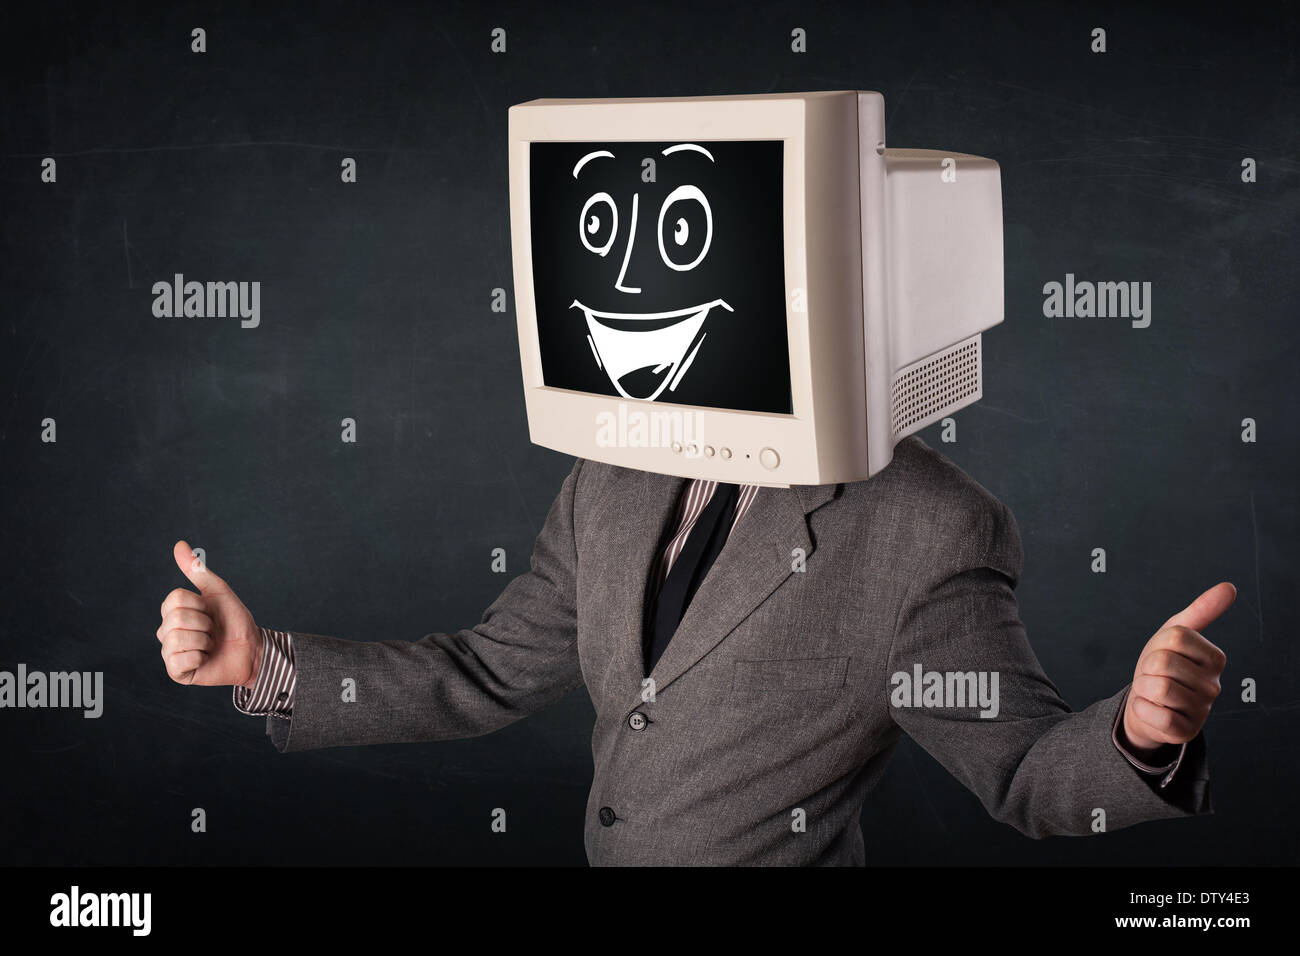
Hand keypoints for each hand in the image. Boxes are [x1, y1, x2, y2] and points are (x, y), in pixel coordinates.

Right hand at [157, 540, 262, 687]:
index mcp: (173, 611)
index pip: (175, 598)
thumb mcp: (219, 592)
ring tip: (211, 645)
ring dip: (204, 640)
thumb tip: (179, 544)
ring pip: (177, 638)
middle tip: (213, 630)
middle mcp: (167, 631)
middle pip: (176, 618)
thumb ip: (198, 570)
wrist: (252, 649)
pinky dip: (200, 658)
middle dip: (205, 623)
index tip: (211, 612)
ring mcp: (170, 652)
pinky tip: (205, 659)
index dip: (201, 604)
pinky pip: (179, 660)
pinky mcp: (176, 672)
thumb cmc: (234, 621)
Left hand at [1121, 582, 1233, 759]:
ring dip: (1142, 688)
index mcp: (1215, 659)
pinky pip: (1152, 712)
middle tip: (1154, 676)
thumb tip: (1229, 587)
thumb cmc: (1161, 665)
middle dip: (1147, 667)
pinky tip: (1152, 709)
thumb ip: (1201, 610)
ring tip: (1153, 692)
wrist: (1146, 701)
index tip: (1162, 653)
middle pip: (1162, 662)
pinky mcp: (1184, 732)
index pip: (1175, 637)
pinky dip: (1141, 708)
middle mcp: (1214, 687)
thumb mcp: (1174, 634)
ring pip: (1156, 687)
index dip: (1158, 643)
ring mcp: (1201, 711)